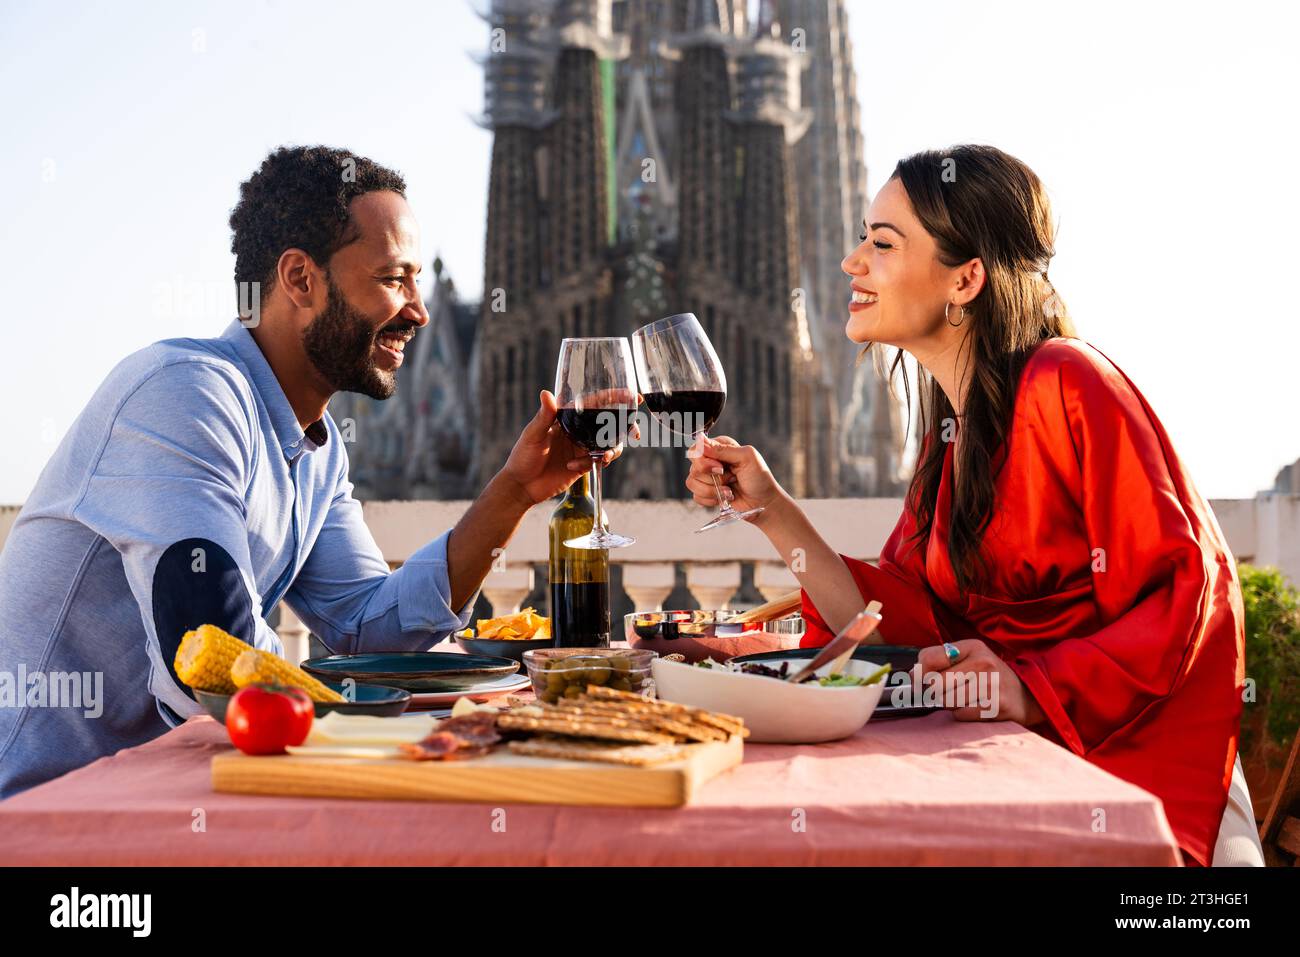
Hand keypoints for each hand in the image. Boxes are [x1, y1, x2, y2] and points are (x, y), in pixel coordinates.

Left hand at [496, 390, 635, 506]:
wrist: (522, 486)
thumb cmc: (523, 456)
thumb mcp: (533, 435)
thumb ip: (543, 416)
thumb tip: (545, 393)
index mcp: (567, 416)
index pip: (595, 402)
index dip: (615, 397)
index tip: (632, 397)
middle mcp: (578, 429)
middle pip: (609, 422)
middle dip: (625, 425)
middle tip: (635, 431)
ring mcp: (582, 446)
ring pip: (609, 443)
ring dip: (612, 449)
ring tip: (603, 457)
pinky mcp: (583, 463)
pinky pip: (600, 460)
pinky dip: (594, 463)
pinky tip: (573, 467)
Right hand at [684, 435, 787, 519]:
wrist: (764, 502)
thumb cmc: (759, 478)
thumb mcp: (747, 457)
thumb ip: (723, 449)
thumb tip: (700, 440)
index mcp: (719, 447)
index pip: (696, 449)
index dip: (704, 461)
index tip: (721, 467)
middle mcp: (710, 461)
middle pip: (693, 467)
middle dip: (712, 477)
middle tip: (730, 478)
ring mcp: (707, 478)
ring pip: (692, 483)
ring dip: (713, 490)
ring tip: (730, 491)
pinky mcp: (706, 493)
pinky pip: (696, 496)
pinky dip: (711, 500)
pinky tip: (724, 498)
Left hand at [912, 639, 1046, 726]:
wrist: (1028, 695)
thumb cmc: (989, 677)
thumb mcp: (969, 658)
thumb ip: (939, 661)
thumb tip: (911, 675)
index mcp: (972, 646)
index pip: (928, 657)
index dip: (920, 672)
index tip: (923, 679)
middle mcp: (982, 662)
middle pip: (934, 684)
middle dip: (936, 692)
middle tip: (950, 691)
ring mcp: (991, 684)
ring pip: (946, 701)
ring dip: (951, 704)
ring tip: (968, 698)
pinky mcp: (996, 706)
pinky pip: (960, 714)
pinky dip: (963, 714)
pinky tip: (977, 707)